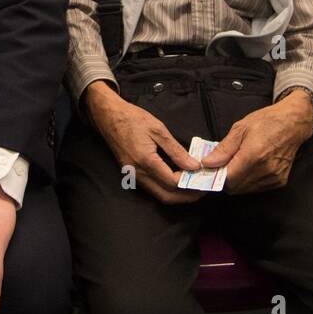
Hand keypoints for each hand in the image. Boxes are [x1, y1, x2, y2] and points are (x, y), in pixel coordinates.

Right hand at [83, 81, 201, 204]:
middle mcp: (138, 173)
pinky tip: (177, 182)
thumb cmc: (133, 119)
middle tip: (202, 191)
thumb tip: (193, 166)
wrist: (109, 116)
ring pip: (159, 195)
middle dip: (186, 197)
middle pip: (166, 196)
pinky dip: (166, 190)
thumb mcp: (158, 130)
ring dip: (177, 195)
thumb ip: (176, 151)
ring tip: (193, 188)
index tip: (203, 177)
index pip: (172, 182)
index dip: (189, 183)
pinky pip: (152, 189)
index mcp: (146, 161)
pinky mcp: (131, 174)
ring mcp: (133, 176)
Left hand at [200, 90, 312, 193]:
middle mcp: (264, 170)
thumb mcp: (240, 128)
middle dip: (225, 179)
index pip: (227, 179)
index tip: (211, 169)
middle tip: (223, 165)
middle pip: (234, 188)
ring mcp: (273, 178)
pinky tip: (250, 167)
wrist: (293, 123)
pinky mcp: (279, 181)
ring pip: (245, 190)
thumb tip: (207, 163)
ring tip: (237, 164)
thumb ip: (223, 149)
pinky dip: (249, 182)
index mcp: (253, 155)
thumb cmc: (267, 121)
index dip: (215, 175)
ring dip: (237, 181)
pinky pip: (257, 189)